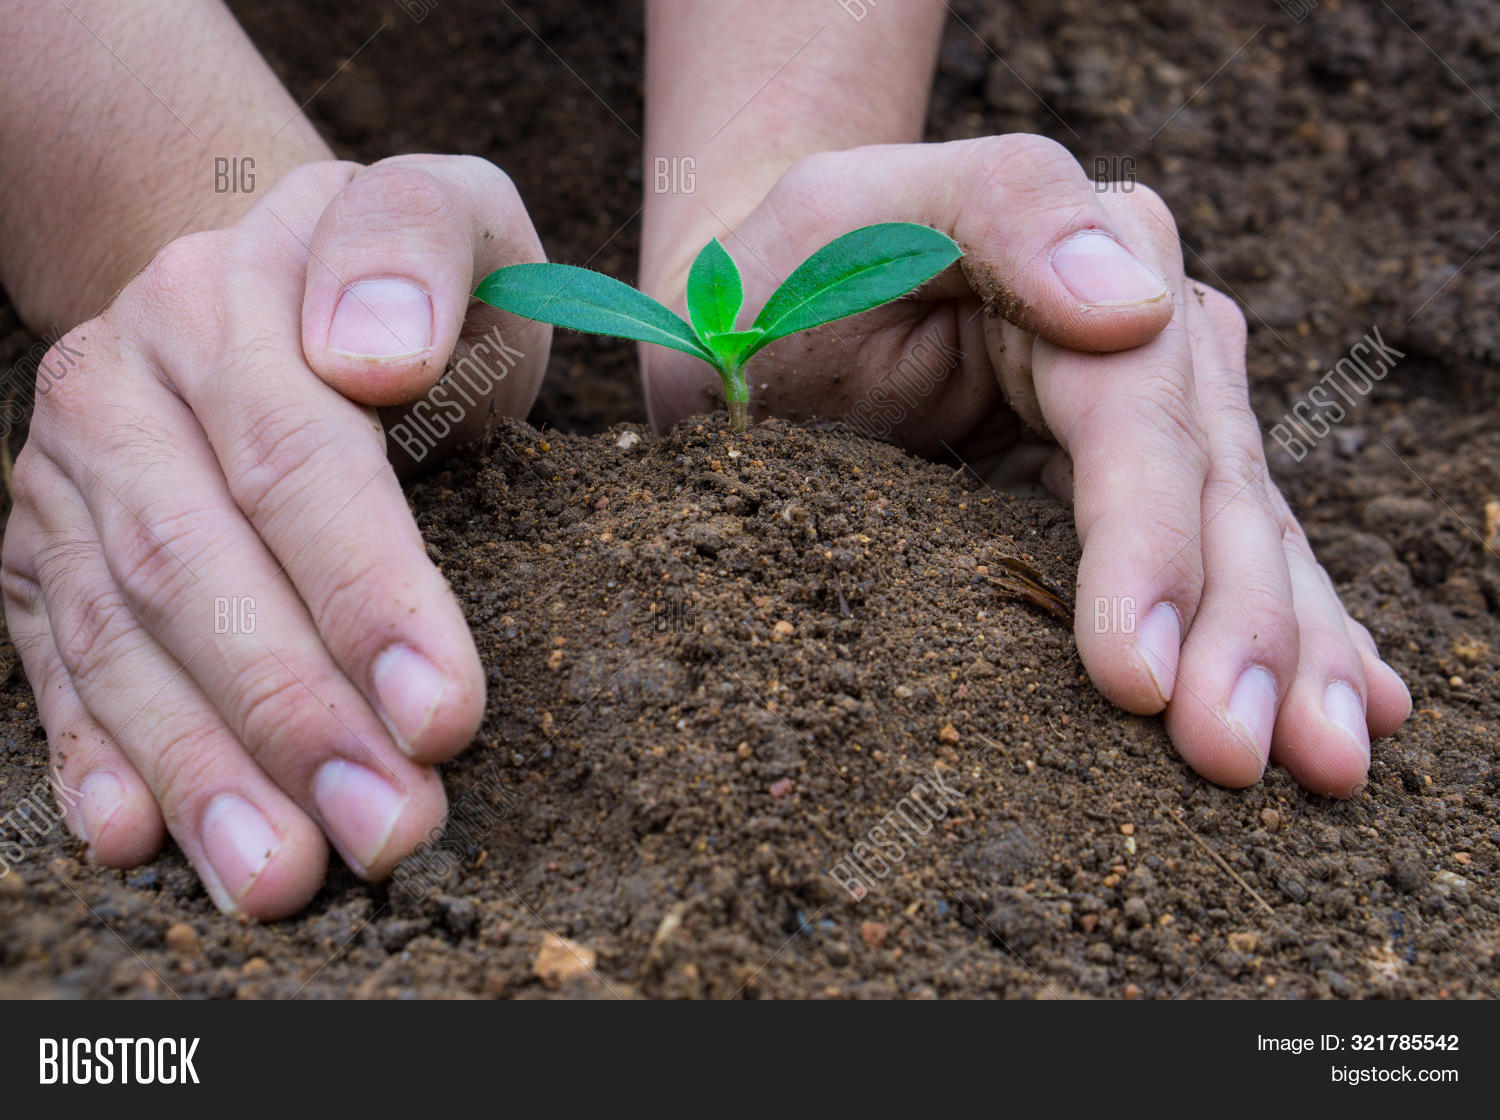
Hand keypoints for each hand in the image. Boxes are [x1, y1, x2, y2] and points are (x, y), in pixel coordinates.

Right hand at [2, 155, 549, 917]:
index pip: (297, 464)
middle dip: (296, 717)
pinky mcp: (45, 553)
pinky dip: (91, 756)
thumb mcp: (451, 220)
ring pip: (123, 637)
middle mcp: (123, 388)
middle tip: (389, 832)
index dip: (367, 596)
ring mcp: (68, 478)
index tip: (444, 715)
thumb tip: (370, 353)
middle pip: (202, 570)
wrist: (273, 279)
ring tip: (280, 876)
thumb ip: (420, 246)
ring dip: (201, 770)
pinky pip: (54, 662)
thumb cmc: (406, 283)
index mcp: (226, 299)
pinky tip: (134, 843)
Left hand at [641, 135, 1410, 796]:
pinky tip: (1352, 705)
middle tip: (1238, 758)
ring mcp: (1147, 417)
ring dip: (1286, 655)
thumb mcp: (844, 218)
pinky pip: (1225, 561)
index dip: (1150, 546)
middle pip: (1217, 488)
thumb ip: (999, 212)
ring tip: (1322, 764)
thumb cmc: (780, 280)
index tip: (1136, 676)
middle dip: (1238, 630)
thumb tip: (1138, 306)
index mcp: (1090, 252)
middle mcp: (1145, 336)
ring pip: (1246, 537)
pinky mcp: (1125, 490)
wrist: (747, 326)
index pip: (1141, 415)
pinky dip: (1291, 633)